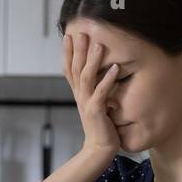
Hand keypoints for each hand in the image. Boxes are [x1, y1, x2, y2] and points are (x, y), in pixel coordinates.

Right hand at [62, 31, 121, 157]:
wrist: (98, 149)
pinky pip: (101, 93)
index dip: (67, 52)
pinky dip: (108, 80)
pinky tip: (115, 68)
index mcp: (78, 93)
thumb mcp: (93, 104)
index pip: (68, 69)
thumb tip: (97, 73)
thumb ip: (93, 89)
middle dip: (77, 50)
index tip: (67, 35)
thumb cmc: (100, 127)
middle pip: (75, 69)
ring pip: (86, 77)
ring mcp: (86, 103)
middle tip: (80, 32)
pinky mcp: (96, 111)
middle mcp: (80, 96)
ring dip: (92, 60)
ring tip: (99, 45)